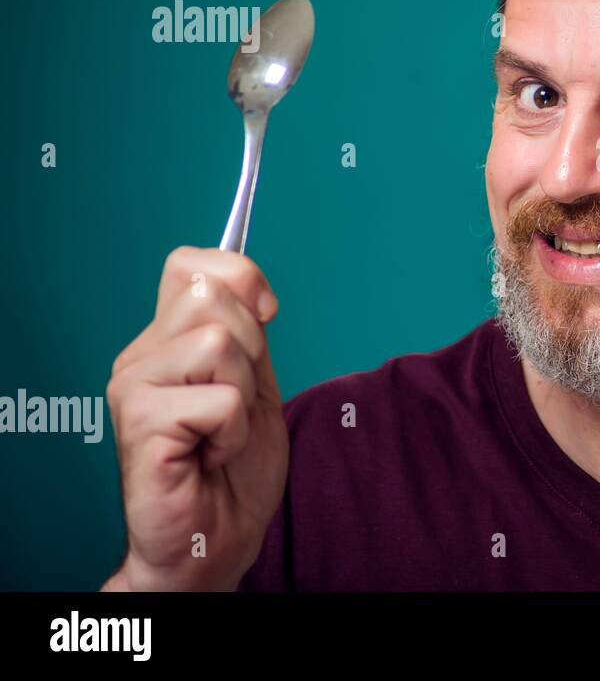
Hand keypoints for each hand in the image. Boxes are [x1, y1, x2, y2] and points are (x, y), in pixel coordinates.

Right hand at [102, 246, 288, 590]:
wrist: (219, 535)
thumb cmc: (234, 468)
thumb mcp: (255, 383)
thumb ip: (247, 332)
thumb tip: (252, 286)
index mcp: (167, 340)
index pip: (191, 264)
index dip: (241, 277)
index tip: (266, 316)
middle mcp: (141, 355)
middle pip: (213, 295)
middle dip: (252, 348)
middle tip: (236, 401)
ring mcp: (133, 386)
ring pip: (220, 343)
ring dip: (243, 394)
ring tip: (222, 431)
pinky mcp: (139, 422)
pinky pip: (221, 400)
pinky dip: (234, 431)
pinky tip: (211, 454)